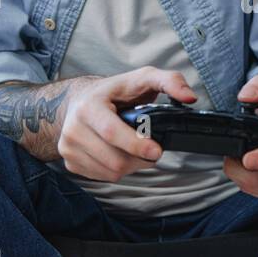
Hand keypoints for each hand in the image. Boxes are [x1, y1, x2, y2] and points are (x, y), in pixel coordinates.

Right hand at [57, 66, 196, 180]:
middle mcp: (73, 128)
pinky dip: (116, 170)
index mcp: (88, 106)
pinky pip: (102, 178)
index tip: (156, 151)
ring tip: (135, 150)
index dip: (136, 145)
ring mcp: (68, 148)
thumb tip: (190, 97)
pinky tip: (119, 154)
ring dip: (131, 166)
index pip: (111, 132)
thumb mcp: (142, 78)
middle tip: (152, 150)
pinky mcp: (70, 162)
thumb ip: (169, 81)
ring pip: (110, 172)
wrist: (79, 100)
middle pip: (114, 159)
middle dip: (140, 159)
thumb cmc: (114, 91)